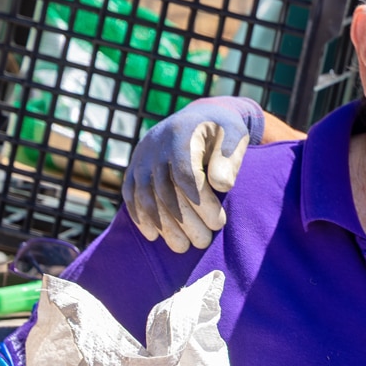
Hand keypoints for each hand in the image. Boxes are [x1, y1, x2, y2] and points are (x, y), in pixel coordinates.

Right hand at [122, 97, 265, 253]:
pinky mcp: (135, 167)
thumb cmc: (223, 132)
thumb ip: (229, 158)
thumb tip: (222, 184)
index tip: (219, 223)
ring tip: (182, 247)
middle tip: (204, 242)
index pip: (186, 174)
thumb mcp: (234, 136)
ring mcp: (142, 157)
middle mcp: (156, 146)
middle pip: (166, 189)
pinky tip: (153, 235)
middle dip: (185, 220)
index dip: (201, 201)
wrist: (200, 118)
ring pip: (147, 195)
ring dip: (163, 225)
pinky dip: (140, 215)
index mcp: (182, 135)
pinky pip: (131, 193)